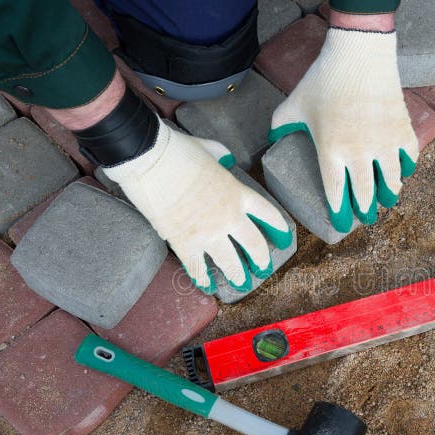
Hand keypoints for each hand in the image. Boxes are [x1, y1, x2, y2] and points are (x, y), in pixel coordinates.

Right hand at [102, 119, 292, 293]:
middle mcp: (230, 216)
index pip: (268, 214)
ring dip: (237, 275)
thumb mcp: (210, 149)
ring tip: (241, 284)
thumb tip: (227, 159)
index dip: (278, 228)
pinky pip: (198, 267)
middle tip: (262, 269)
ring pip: (230, 263)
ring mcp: (209, 233)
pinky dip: (203, 278)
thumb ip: (222, 157)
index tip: (284, 237)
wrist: (151, 159)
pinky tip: (207, 285)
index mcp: (238, 193)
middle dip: (261, 260)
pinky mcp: (185, 243)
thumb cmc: (179, 149)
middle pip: (254, 245)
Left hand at [269, 21, 417, 232]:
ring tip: (386, 200)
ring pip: (391, 182)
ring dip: (388, 195)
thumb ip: (280, 126)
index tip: (342, 224)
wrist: (359, 55)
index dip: (340, 213)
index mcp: (331, 151)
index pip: (336, 193)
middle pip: (365, 194)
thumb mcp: (294, 104)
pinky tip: (401, 173)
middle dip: (365, 211)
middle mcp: (359, 153)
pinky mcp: (403, 131)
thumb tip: (272, 139)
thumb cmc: (324, 80)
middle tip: (366, 217)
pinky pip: (408, 160)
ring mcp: (384, 143)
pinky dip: (406, 170)